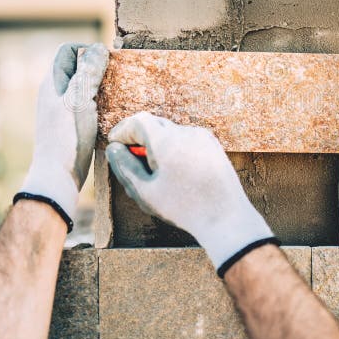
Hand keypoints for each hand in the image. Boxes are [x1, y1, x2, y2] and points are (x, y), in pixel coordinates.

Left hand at [19, 43, 108, 229]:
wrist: (57, 176)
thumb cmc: (67, 137)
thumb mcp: (79, 100)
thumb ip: (88, 72)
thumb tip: (99, 48)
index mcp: (52, 82)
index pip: (67, 50)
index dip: (87, 49)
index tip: (107, 60)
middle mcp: (55, 93)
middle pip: (77, 67)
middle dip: (97, 67)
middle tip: (118, 76)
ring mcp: (62, 110)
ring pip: (84, 87)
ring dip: (101, 87)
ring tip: (119, 94)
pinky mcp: (71, 125)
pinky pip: (87, 105)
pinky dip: (100, 104)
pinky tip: (113, 114)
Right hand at [105, 112, 273, 270]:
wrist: (225, 217)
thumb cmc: (182, 207)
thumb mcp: (144, 191)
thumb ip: (124, 166)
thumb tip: (113, 148)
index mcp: (167, 140)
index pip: (138, 121)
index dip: (123, 131)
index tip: (114, 144)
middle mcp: (186, 132)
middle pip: (154, 124)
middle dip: (138, 138)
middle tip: (129, 159)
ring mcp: (202, 137)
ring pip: (171, 133)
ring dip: (157, 145)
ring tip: (154, 173)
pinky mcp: (213, 145)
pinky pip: (186, 140)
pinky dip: (174, 149)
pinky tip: (175, 173)